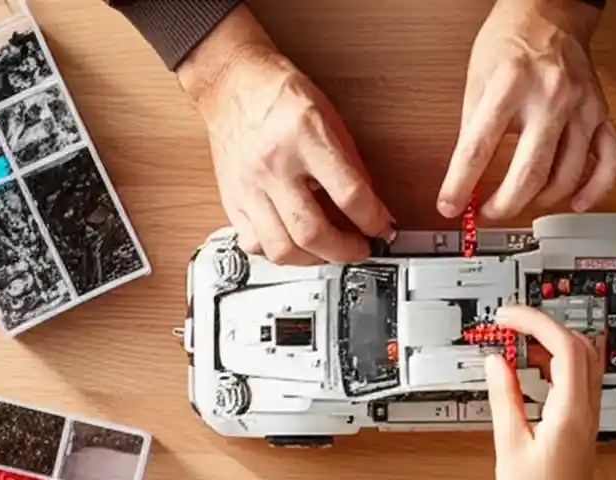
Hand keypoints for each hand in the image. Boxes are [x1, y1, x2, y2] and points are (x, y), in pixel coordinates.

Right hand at [178, 7, 394, 264]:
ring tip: (328, 252)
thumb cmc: (280, 95)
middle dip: (345, 251)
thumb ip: (351, 165)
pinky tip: (294, 244)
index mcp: (303, 135)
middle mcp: (273, 164)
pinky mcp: (232, 199)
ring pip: (281, 248)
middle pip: (312, 232)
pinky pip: (254, 243)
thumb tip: (373, 207)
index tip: (383, 229)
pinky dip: (279, 253)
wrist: (232, 83)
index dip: (374, 220)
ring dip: (313, 260)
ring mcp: (248, 186)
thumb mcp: (329, 117)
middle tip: (360, 248)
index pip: (348, 194)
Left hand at [439, 0, 615, 220]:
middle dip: (503, 205)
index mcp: (510, 84)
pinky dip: (594, 190)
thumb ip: (472, 130)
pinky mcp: (601, 114)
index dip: (460, 185)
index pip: (479, 148)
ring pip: (566, 175)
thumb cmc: (511, 42)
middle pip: (529, 172)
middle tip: (487, 213)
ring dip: (540, 201)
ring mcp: (580, 108)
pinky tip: (575, 201)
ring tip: (520, 203)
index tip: (451, 205)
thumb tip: (464, 179)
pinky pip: (608, 162)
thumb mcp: (476, 79)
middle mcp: (550, 97)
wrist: (549, 13)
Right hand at [485, 305, 603, 479]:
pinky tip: (531, 367)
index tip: (508, 317)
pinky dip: (556, 361)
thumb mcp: (510, 447)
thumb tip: (496, 363)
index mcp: (570, 412)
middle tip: (510, 323)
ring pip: (583, 358)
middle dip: (544, 325)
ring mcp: (588, 414)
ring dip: (552, 341)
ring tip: (517, 342)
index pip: (564, 346)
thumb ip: (504, 398)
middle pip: (579, 345)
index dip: (535, 322)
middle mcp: (586, 409)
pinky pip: (578, 377)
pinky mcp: (582, 421)